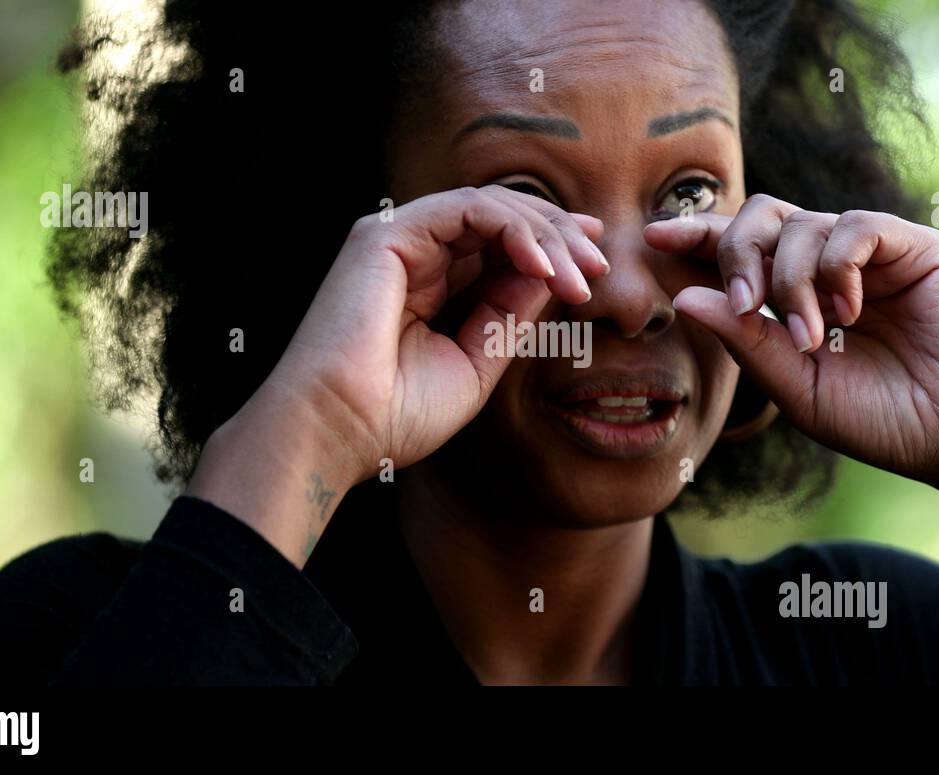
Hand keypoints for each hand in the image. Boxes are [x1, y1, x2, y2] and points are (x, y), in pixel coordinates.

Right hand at [189, 185, 606, 564]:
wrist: (338, 431)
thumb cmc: (396, 413)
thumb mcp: (476, 362)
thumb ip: (509, 316)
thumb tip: (551, 277)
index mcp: (431, 284)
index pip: (501, 246)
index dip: (552, 247)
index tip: (597, 265)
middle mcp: (414, 254)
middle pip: (502, 219)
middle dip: (559, 236)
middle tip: (600, 266)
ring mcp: (398, 239)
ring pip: (490, 207)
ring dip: (544, 234)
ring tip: (579, 273)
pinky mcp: (385, 234)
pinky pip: (466, 210)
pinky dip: (512, 229)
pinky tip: (543, 265)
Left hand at [656, 195, 938, 550]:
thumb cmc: (882, 420)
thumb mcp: (796, 387)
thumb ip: (745, 343)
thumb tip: (683, 298)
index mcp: (795, 297)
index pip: (737, 250)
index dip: (696, 238)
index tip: (651, 239)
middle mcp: (828, 265)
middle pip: (760, 218)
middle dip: (735, 251)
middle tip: (744, 303)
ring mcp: (871, 252)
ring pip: (800, 222)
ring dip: (790, 279)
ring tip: (811, 336)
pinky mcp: (914, 246)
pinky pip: (853, 227)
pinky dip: (836, 267)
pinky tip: (849, 312)